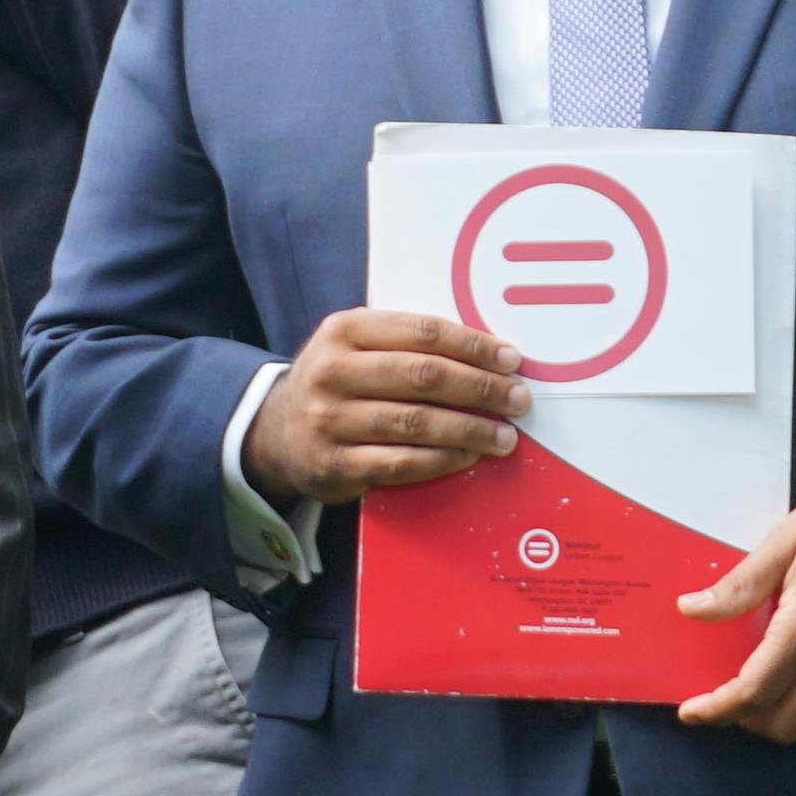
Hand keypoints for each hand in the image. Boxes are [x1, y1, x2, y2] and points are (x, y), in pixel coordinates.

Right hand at [240, 311, 530, 508]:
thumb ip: (407, 344)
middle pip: (423, 376)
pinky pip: (400, 463)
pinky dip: (441, 460)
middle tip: (518, 399)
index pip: (421, 332)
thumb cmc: (340, 382)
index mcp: (344, 330)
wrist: (278, 433)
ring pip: (416, 423)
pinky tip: (468, 457)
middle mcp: (332, 371)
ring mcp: (329, 420)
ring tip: (505, 435)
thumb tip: (489, 356)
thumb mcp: (356, 346)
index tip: (511, 360)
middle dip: (480, 388)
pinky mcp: (335, 465)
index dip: (472, 346)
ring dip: (470, 430)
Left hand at [671, 472, 795, 744]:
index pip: (753, 691)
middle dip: (746, 719)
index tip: (693, 713)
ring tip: (773, 694)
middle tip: (733, 695)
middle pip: (783, 723)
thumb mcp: (788, 539)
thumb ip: (739, 584)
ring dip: (787, 722)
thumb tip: (690, 609)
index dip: (716, 711)